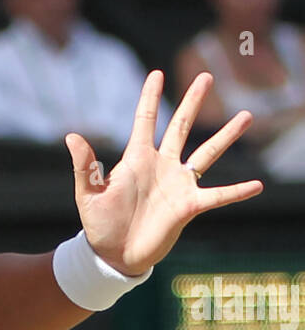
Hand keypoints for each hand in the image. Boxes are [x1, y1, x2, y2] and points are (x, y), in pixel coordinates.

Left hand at [64, 71, 263, 276]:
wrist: (113, 256)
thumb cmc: (99, 225)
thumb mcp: (88, 195)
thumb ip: (85, 167)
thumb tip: (72, 137)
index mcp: (136, 159)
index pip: (145, 120)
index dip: (150, 97)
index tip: (156, 73)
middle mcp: (161, 166)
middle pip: (181, 126)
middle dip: (193, 102)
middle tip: (206, 76)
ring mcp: (177, 184)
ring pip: (207, 153)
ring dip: (226, 136)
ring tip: (246, 116)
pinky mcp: (188, 206)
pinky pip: (218, 196)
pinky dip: (237, 191)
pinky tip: (257, 185)